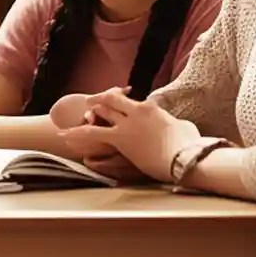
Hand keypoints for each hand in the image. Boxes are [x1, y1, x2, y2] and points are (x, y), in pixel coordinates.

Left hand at [58, 87, 201, 182]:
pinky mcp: (119, 138)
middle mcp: (137, 111)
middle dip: (100, 101)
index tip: (116, 104)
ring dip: (89, 113)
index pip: (130, 100)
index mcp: (152, 108)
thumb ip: (176, 124)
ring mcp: (127, 123)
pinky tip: (65, 135)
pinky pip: (92, 132)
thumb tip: (179, 124)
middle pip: (112, 99)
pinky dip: (77, 132)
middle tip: (90, 103)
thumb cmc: (190, 146)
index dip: (120, 102)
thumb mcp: (185, 129)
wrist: (186, 157)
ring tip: (77, 116)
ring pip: (101, 111)